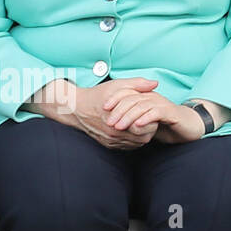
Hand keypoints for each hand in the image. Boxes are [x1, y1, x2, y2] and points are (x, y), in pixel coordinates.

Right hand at [45, 77, 161, 149]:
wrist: (76, 108)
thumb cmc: (97, 96)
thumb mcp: (117, 85)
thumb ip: (137, 84)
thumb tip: (154, 83)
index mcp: (120, 120)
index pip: (148, 128)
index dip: (152, 120)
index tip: (149, 112)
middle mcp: (116, 134)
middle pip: (144, 138)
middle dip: (148, 128)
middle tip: (147, 118)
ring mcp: (112, 141)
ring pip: (136, 144)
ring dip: (140, 135)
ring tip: (139, 123)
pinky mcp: (108, 145)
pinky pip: (127, 146)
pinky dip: (132, 140)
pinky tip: (130, 130)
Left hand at [102, 87, 206, 144]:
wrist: (189, 126)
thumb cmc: (165, 122)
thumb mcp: (146, 119)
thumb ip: (133, 116)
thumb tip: (117, 118)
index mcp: (145, 95)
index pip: (126, 92)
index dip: (114, 99)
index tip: (104, 108)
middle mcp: (152, 96)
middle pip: (131, 99)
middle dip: (118, 110)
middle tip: (109, 122)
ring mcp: (161, 103)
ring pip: (141, 106)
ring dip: (129, 116)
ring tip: (119, 126)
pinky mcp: (171, 112)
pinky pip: (156, 113)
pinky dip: (146, 118)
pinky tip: (138, 125)